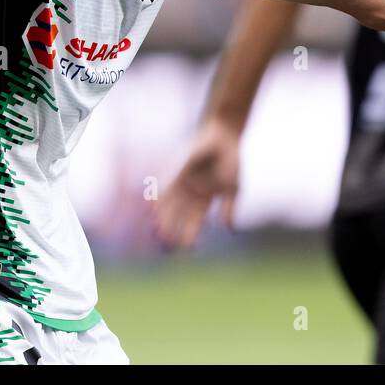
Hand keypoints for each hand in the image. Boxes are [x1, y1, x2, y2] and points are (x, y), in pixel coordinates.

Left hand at [154, 120, 242, 248]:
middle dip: (173, 230)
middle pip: (179, 217)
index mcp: (204, 200)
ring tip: (156, 232)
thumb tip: (229, 229)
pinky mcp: (178, 170)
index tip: (188, 248)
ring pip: (170, 205)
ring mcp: (183, 182)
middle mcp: (190, 193)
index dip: (190, 234)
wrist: (226, 136)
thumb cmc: (231, 161)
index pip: (194, 222)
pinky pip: (166, 186)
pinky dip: (159, 198)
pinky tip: (152, 208)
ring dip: (163, 219)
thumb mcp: (233, 189)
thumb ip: (230, 209)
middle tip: (166, 246)